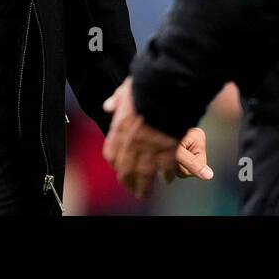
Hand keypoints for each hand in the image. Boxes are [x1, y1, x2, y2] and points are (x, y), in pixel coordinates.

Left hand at [102, 77, 212, 198]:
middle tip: (131, 188)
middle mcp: (133, 142)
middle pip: (126, 170)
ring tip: (145, 193)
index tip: (118, 167)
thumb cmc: (147, 85)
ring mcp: (152, 148)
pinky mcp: (170, 150)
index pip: (112, 154)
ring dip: (144, 187)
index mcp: (120, 127)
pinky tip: (168, 179)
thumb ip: (116, 100)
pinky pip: (167, 169)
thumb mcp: (126, 89)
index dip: (115, 163)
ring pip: (145, 175)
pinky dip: (168, 176)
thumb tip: (108, 106)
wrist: (169, 87)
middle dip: (128, 181)